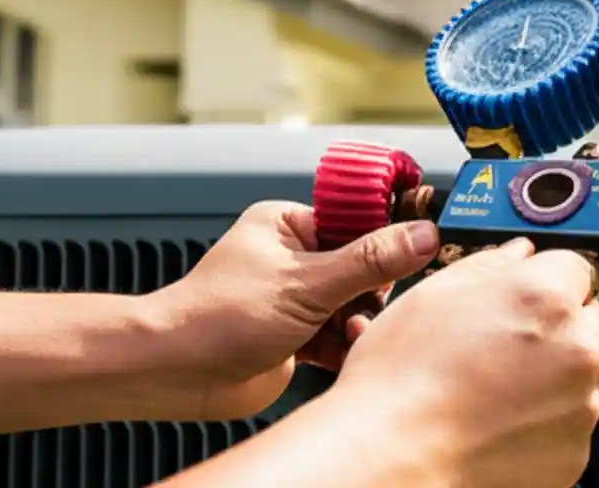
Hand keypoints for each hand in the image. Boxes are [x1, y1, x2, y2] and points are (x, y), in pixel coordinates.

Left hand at [149, 201, 439, 419]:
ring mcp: (295, 298)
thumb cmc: (218, 317)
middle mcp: (292, 258)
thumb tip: (421, 235)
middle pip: (361, 268)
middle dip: (369, 294)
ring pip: (352, 305)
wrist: (177, 374)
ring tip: (346, 335)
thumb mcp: (308, 283)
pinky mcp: (296, 336)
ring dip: (355, 323)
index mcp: (288, 225)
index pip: (356, 222)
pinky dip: (341, 346)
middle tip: (365, 308)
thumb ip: (370, 261)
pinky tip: (337, 354)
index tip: (415, 256)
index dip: (384, 242)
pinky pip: (337, 335)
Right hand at [331, 238, 598, 487]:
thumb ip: (489, 265)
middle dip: (554, 326)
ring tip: (489, 386)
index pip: (576, 267)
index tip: (523, 295)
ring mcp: (580, 405)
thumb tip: (515, 255)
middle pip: (585, 320)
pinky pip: (569, 422)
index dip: (544, 279)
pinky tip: (496, 419)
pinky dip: (544, 419)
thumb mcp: (433, 294)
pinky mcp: (575, 452)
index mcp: (547, 297)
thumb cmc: (401, 381)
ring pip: (578, 374)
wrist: (391, 458)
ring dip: (550, 374)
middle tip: (500, 343)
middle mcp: (577, 349)